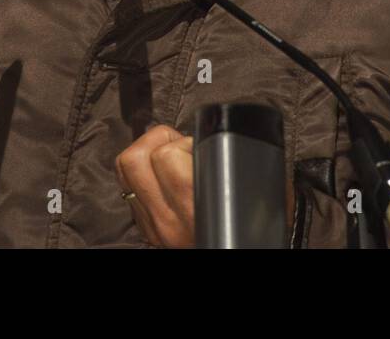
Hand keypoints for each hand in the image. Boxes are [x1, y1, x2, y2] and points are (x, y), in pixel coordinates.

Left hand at [114, 123, 296, 247]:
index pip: (166, 156)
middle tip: (178, 145)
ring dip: (144, 153)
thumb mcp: (263, 197)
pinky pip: (128, 188)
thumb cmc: (255, 232)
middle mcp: (168, 220)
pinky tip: (162, 176)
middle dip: (156, 140)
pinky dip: (141, 174)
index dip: (183, 141)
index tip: (199, 146)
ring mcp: (153, 226)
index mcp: (196, 210)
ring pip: (125, 170)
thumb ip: (240, 165)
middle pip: (135, 158)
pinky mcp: (147, 229)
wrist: (238, 256)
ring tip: (167, 155)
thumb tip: (226, 133)